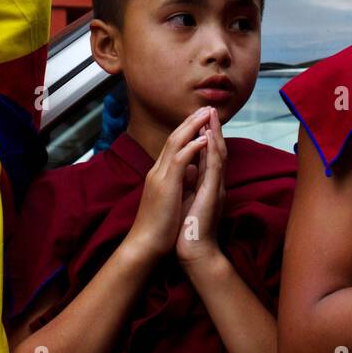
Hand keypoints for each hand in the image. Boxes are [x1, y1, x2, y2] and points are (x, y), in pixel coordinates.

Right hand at [125, 107, 212, 261]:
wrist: (145, 245)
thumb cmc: (159, 227)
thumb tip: (192, 169)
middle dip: (191, 121)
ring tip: (207, 114)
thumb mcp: (171, 198)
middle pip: (174, 137)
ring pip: (176, 143)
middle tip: (206, 107)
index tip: (202, 119)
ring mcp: (160, 176)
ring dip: (193, 127)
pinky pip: (180, 159)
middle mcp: (158, 170)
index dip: (188, 130)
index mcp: (160, 174)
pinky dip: (192, 147)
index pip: (174, 145)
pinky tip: (204, 137)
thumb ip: (180, 181)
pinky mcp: (166, 185)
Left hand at [177, 110, 226, 266]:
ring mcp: (215, 187)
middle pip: (215, 149)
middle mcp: (214, 182)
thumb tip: (190, 169)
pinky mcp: (212, 194)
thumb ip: (193, 183)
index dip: (205, 135)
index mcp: (206, 183)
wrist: (194, 251)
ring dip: (214, 133)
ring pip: (217, 154)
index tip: (201, 118)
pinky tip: (208, 136)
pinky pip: (213, 167)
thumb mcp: (189, 199)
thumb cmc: (188, 229)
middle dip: (212, 128)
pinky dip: (211, 150)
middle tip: (210, 108)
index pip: (207, 154)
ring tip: (211, 114)